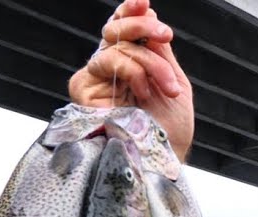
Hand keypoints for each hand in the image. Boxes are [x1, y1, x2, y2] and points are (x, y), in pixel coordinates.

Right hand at [68, 0, 194, 159]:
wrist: (163, 160)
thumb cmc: (170, 131)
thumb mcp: (173, 83)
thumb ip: (159, 51)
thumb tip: (148, 14)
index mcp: (131, 66)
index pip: (123, 31)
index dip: (130, 12)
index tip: (143, 1)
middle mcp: (110, 70)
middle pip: (115, 30)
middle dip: (143, 27)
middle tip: (165, 34)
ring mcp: (95, 79)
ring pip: (115, 45)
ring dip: (148, 63)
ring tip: (166, 88)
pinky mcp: (83, 90)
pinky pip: (105, 61)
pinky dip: (131, 71)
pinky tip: (143, 92)